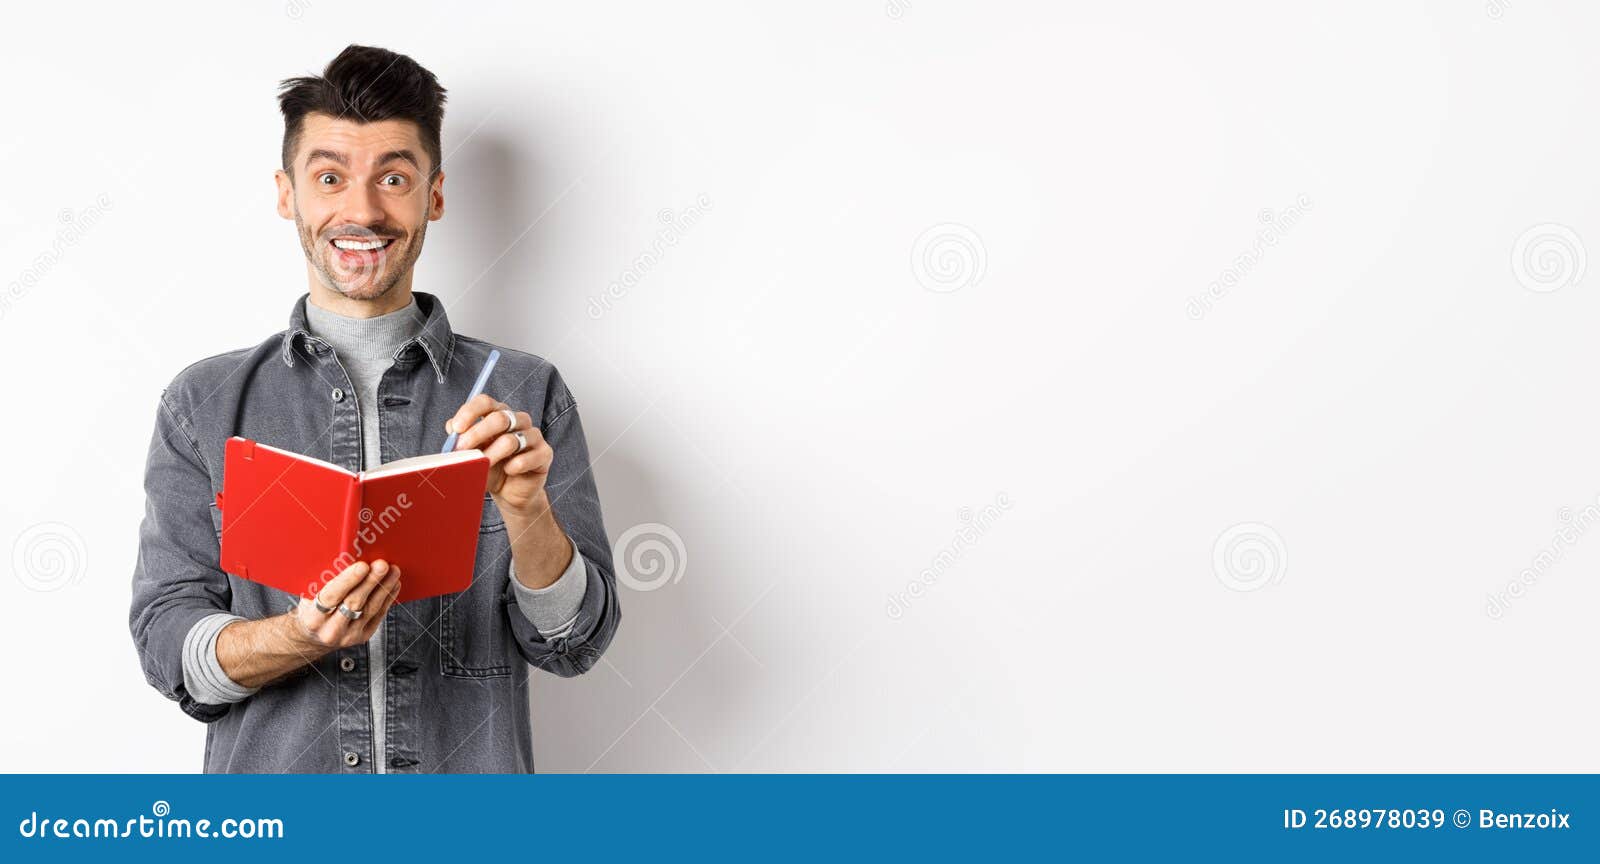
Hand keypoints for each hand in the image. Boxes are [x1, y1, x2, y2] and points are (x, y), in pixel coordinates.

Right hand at [290, 559, 401, 650]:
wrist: (313, 636)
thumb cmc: (312, 609)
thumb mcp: (309, 596)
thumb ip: (323, 581)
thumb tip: (347, 556)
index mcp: (313, 618)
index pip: (331, 597)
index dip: (348, 581)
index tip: (362, 566)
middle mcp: (331, 630)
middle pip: (354, 603)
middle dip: (371, 581)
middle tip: (382, 564)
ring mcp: (349, 636)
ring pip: (370, 609)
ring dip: (384, 588)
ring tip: (393, 571)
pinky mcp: (363, 636)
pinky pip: (379, 615)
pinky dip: (388, 598)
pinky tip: (394, 584)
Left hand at [445, 393, 554, 519]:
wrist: (509, 492)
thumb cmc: (490, 468)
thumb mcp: (471, 453)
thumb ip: (461, 439)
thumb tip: (452, 427)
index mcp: (498, 414)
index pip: (485, 402)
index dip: (470, 412)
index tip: (457, 429)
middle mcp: (518, 421)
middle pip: (500, 418)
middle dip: (478, 434)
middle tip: (463, 450)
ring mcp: (533, 436)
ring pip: (512, 440)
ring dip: (492, 454)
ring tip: (483, 466)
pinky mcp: (545, 453)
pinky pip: (528, 458)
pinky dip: (514, 466)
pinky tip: (508, 472)